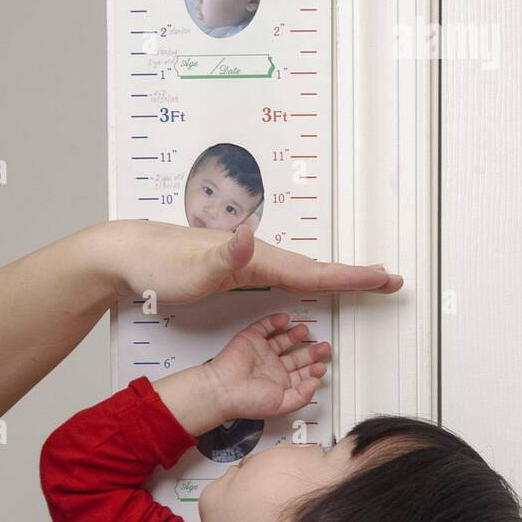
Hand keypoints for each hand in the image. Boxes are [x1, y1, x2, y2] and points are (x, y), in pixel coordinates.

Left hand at [105, 219, 402, 305]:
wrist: (132, 254)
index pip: (314, 272)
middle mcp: (259, 256)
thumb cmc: (162, 263)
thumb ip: (226, 252)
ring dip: (336, 278)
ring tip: (364, 280)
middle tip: (389, 280)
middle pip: (317, 270)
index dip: (351, 278)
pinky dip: (308, 281)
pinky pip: (285, 279)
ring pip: (304, 272)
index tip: (383, 279)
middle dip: (355, 276)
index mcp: (258, 258)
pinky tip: (311, 284)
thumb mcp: (195, 263)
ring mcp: (249, 262)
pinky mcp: (238, 271)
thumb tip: (248, 236)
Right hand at [154, 314, 329, 436]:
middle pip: (296, 358)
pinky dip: (275, 321)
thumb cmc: (246, 401)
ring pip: (283, 341)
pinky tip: (285, 319)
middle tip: (323, 347)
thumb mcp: (281, 405)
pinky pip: (265, 327)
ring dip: (296, 335)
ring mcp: (262, 353)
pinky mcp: (251, 339)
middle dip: (312, 352)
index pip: (301, 375)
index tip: (322, 366)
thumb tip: (315, 383)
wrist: (223, 389)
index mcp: (279, 385)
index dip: (313, 370)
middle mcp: (271, 368)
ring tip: (306, 331)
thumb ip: (302, 396)